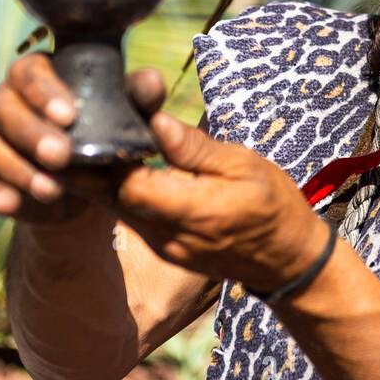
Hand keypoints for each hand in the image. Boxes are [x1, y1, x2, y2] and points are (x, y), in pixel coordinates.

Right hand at [0, 54, 164, 224]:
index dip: (43, 91)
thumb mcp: (128, 115)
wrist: (88, 183)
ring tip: (51, 188)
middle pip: (3, 106)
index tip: (69, 116)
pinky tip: (11, 203)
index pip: (29, 71)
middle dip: (31, 132)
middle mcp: (8, 100)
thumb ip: (138, 97)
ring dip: (18, 167)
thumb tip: (153, 81)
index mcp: (40, 75)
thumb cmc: (108, 132)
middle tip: (61, 155)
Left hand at [115, 113, 330, 293]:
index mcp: (194, 211)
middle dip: (98, 162)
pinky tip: (128, 167)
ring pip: (116, 208)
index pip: (127, 185)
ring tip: (108, 140)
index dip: (113, 153)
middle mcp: (170, 237)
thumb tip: (156, 121)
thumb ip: (195, 148)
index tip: (114, 121)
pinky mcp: (163, 250)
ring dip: (107, 177)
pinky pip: (131, 218)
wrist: (288, 259)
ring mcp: (163, 248)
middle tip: (92, 127)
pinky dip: (125, 191)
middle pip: (110, 198)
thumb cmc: (273, 204)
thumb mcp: (244, 165)